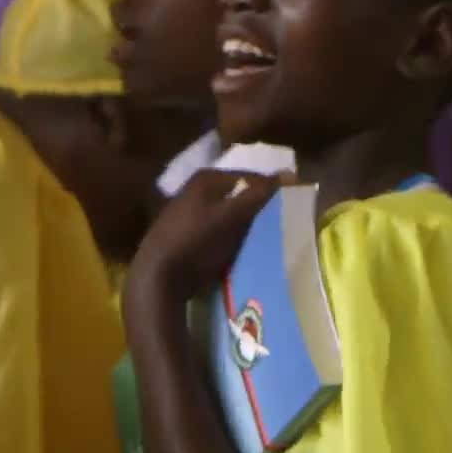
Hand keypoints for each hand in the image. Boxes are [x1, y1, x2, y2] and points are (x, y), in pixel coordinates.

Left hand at [128, 169, 280, 305]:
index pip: (249, 176)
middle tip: (283, 222)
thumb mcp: (231, 215)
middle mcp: (195, 191)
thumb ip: (258, 194)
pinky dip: (233, 238)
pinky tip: (244, 250)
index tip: (292, 203)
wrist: (159, 278)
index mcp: (206, 179)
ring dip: (247, 225)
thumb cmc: (196, 240)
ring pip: (229, 215)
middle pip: (238, 195)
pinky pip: (220, 232)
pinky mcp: (188, 237)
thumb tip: (290, 174)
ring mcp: (189, 214)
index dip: (271, 188)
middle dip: (259, 207)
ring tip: (268, 238)